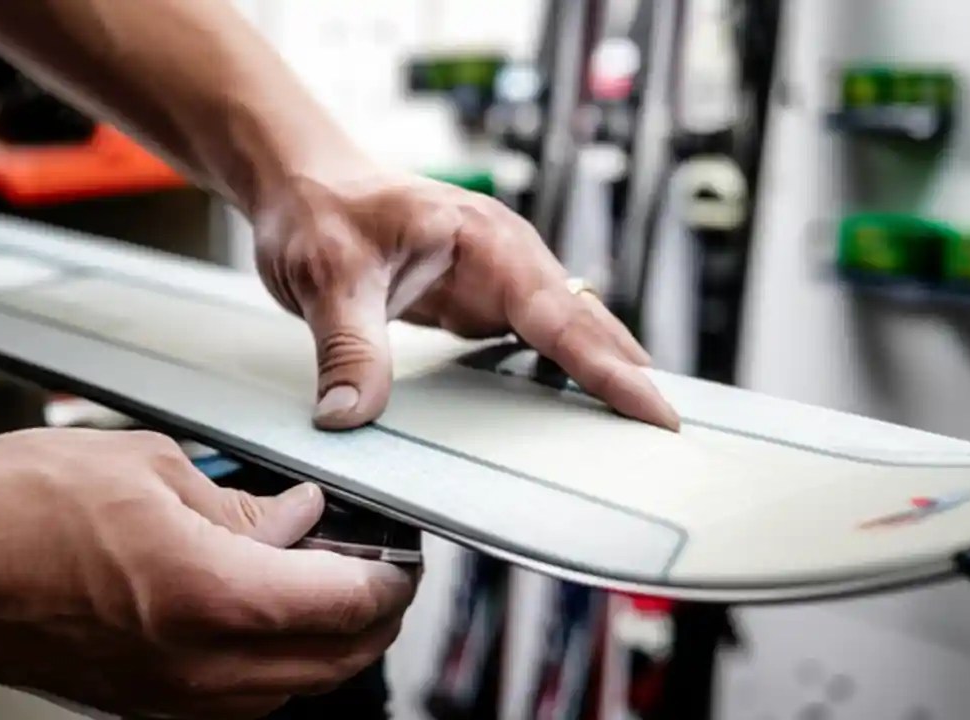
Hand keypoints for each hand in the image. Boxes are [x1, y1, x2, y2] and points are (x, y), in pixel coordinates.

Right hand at [0, 428, 416, 718]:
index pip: (346, 606)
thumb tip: (296, 519)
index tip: (403, 559)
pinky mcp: (136, 702)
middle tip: (382, 575)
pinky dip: (272, 666)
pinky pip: (235, 699)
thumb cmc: (18, 504)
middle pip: (331, 663)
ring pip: (287, 690)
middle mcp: (196, 663)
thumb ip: (242, 505)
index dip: (391, 582)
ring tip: (328, 593)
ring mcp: (165, 694)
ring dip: (325, 650)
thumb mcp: (152, 470)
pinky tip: (263, 620)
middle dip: (373, 622)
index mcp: (211, 595)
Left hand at [253, 170, 679, 430]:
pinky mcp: (477, 302)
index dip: (610, 367)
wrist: (302, 185)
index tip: (656, 409)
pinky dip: (558, 377)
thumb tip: (351, 416)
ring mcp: (496, 280)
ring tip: (636, 434)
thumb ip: (348, 346)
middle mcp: (504, 258)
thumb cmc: (321, 209)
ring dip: (599, 378)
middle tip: (668, 438)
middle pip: (584, 324)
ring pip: (566, 335)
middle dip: (627, 376)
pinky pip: (531, 345)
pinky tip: (569, 415)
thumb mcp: (327, 276)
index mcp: (486, 240)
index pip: (562, 314)